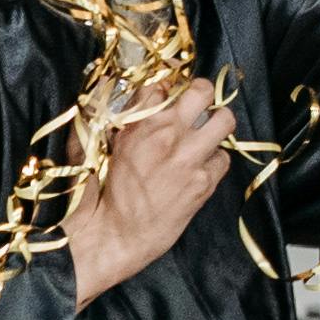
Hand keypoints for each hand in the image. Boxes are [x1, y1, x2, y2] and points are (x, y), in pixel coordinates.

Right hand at [61, 81, 236, 307]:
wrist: (115, 235)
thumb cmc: (100, 195)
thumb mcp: (94, 147)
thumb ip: (102, 115)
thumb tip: (107, 84)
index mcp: (139, 123)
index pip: (162, 85)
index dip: (167, 89)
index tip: (168, 97)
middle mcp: (167, 134)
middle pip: (202, 90)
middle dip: (202, 93)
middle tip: (198, 105)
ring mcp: (189, 157)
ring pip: (225, 120)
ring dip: (218, 124)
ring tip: (209, 133)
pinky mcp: (203, 182)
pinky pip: (224, 158)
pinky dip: (215, 161)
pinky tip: (202, 168)